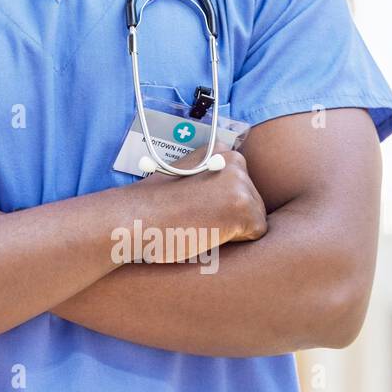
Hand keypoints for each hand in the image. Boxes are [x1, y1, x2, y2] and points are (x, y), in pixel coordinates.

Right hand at [139, 147, 266, 250]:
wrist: (135, 217)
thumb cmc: (151, 204)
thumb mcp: (181, 174)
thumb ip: (206, 174)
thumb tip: (224, 191)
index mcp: (218, 150)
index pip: (239, 182)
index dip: (219, 200)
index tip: (198, 204)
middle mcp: (235, 162)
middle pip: (252, 199)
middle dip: (231, 214)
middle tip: (197, 218)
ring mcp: (242, 185)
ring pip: (254, 216)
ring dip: (232, 228)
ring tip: (200, 224)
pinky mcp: (247, 211)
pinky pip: (256, 234)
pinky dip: (235, 241)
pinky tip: (208, 232)